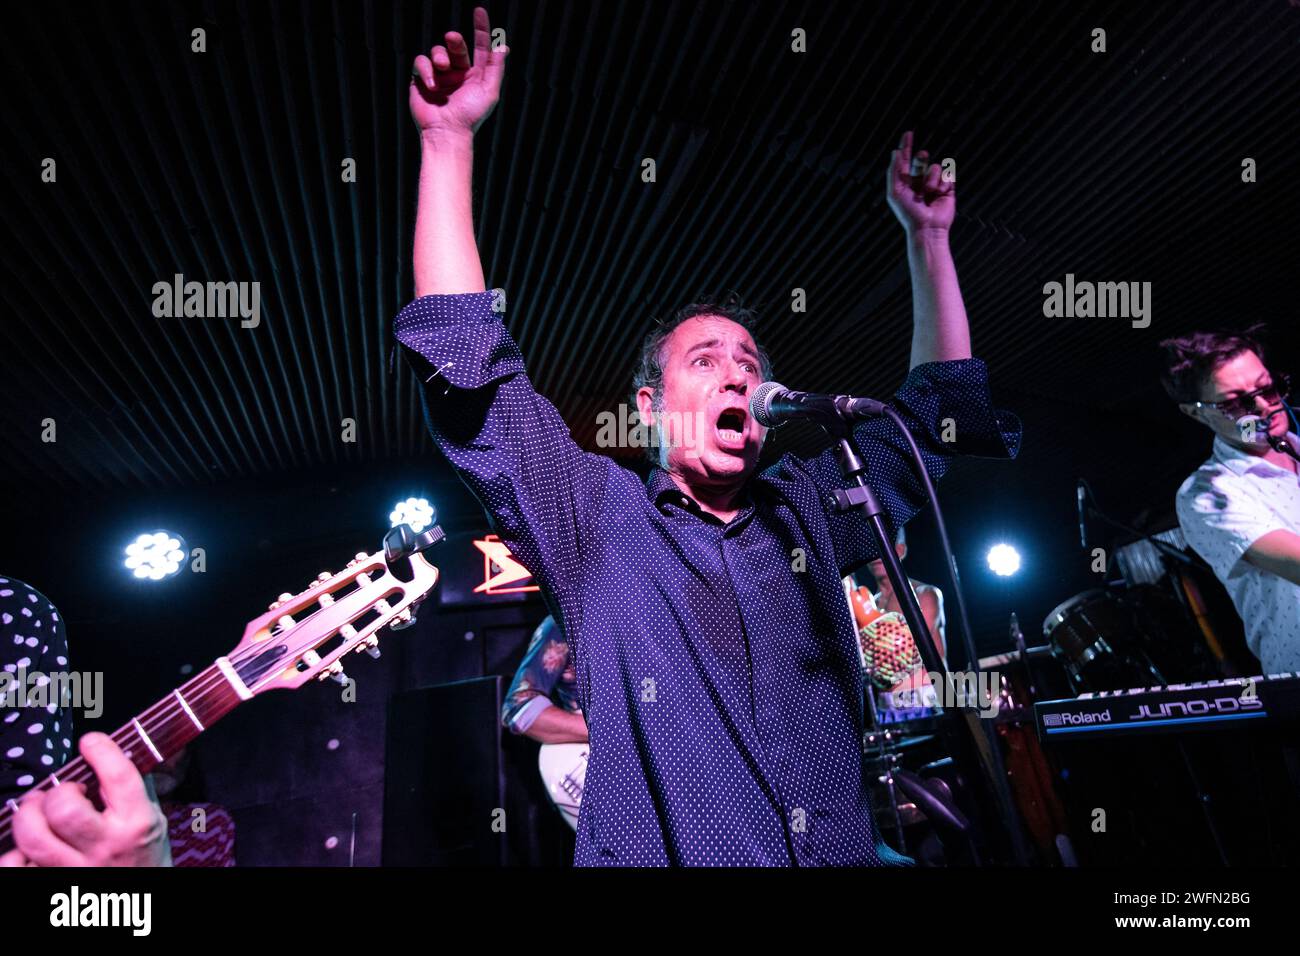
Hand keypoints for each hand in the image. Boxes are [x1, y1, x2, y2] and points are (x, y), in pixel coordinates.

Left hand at [0, 733, 170, 866]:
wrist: (139, 894)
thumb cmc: (144, 853)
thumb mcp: (153, 817)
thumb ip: (135, 786)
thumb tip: (114, 750)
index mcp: (135, 823)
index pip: (118, 777)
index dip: (101, 751)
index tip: (90, 742)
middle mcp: (104, 847)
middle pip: (65, 810)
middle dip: (58, 791)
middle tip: (65, 791)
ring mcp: (74, 869)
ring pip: (33, 837)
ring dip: (29, 815)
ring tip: (38, 810)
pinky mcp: (50, 882)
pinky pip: (14, 865)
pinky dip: (14, 852)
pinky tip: (29, 844)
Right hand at [409, 6, 508, 135]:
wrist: (447, 131)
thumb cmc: (470, 115)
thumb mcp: (489, 91)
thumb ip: (495, 67)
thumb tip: (503, 45)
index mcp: (475, 74)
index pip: (480, 47)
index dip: (480, 28)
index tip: (479, 11)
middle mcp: (457, 73)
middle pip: (456, 45)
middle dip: (455, 40)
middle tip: (453, 38)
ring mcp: (439, 76)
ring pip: (437, 51)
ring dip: (439, 56)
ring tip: (442, 69)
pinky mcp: (422, 80)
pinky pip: (420, 62)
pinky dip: (426, 70)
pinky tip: (432, 85)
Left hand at [886, 130, 954, 234]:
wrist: (927, 227)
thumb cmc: (908, 213)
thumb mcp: (895, 192)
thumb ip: (894, 172)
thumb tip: (895, 152)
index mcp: (905, 182)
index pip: (905, 160)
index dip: (906, 146)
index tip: (908, 133)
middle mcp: (919, 182)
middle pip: (921, 160)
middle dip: (921, 158)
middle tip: (922, 156)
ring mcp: (934, 184)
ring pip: (935, 167)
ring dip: (931, 178)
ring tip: (929, 191)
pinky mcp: (947, 189)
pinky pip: (947, 175)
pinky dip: (943, 183)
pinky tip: (939, 194)